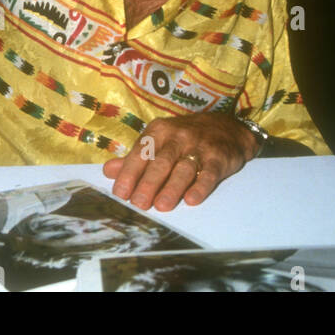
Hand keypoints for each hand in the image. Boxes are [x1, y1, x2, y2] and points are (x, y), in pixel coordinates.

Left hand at [103, 113, 260, 211]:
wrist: (226, 128)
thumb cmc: (184, 138)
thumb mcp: (159, 140)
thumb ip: (135, 157)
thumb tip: (108, 171)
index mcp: (159, 132)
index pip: (141, 153)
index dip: (130, 173)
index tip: (121, 193)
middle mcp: (178, 137)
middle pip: (162, 162)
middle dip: (149, 183)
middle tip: (139, 204)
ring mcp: (200, 147)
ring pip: (184, 169)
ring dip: (172, 188)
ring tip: (162, 206)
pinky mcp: (219, 158)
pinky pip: (209, 173)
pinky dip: (201, 187)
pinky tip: (192, 200)